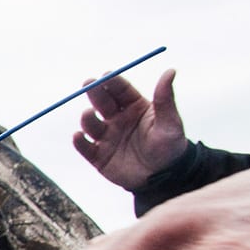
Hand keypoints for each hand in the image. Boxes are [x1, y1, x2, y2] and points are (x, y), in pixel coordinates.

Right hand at [72, 69, 186, 191]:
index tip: (106, 74)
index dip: (112, 81)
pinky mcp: (99, 156)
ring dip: (87, 117)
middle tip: (88, 83)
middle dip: (94, 92)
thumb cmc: (170, 147)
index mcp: (135, 107)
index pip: (120, 90)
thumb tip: (170, 70)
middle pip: (102, 101)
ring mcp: (107, 137)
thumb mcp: (170, 122)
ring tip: (89, 114)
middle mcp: (118, 119)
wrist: (163, 178)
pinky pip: (85, 147)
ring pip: (90, 123)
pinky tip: (79, 135)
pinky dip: (79, 141)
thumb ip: (165, 98)